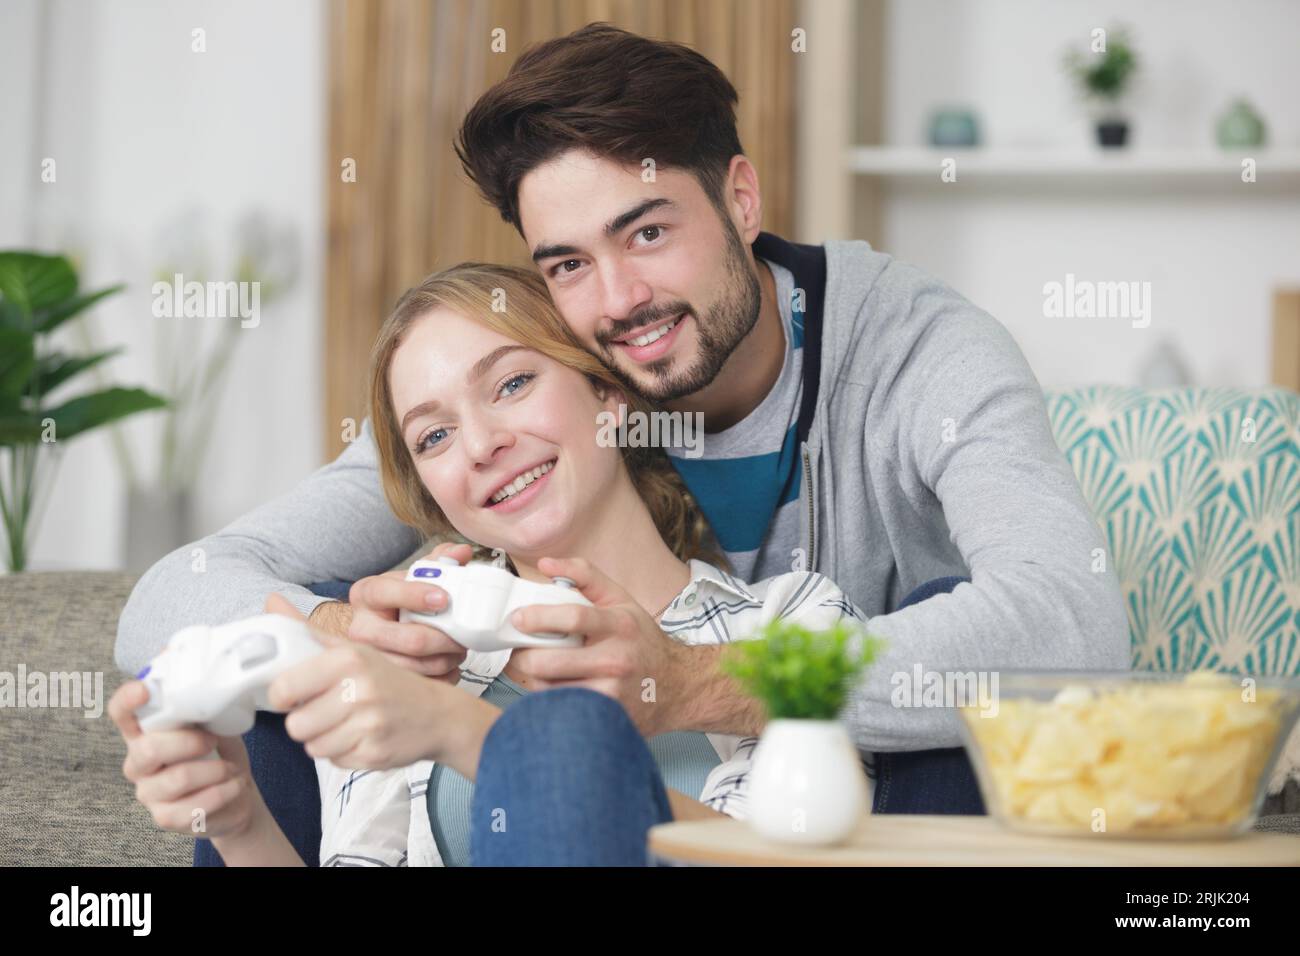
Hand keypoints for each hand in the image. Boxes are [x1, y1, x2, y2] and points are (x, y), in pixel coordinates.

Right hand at [108, 681, 264, 840]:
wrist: (235, 794)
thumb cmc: (219, 753)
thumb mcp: (216, 723)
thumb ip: (204, 705)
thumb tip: (206, 678)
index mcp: (145, 732)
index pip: (121, 713)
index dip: (127, 700)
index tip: (146, 690)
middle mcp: (138, 762)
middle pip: (149, 749)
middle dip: (190, 741)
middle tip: (213, 740)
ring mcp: (148, 792)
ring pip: (179, 778)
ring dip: (216, 770)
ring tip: (232, 768)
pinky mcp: (165, 817)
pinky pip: (194, 806)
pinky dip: (223, 792)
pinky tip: (233, 786)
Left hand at [267, 627, 453, 770]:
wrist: (438, 714)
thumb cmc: (386, 680)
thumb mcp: (352, 650)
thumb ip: (307, 631)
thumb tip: (271, 600)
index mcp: (348, 659)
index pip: (284, 688)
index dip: (283, 696)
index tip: (294, 695)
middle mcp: (359, 690)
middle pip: (296, 726)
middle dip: (306, 722)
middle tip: (327, 711)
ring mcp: (369, 725)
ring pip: (313, 747)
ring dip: (324, 739)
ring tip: (346, 724)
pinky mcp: (374, 754)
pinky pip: (335, 762)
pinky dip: (344, 753)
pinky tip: (361, 737)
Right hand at [345, 541, 472, 681]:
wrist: (375, 631)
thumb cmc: (397, 602)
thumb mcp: (411, 577)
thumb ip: (438, 562)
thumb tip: (461, 552)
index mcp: (367, 594)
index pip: (386, 593)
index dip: (416, 596)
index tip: (444, 598)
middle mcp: (361, 628)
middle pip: (410, 639)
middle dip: (445, 639)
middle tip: (464, 636)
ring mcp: (370, 658)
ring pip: (417, 666)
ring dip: (447, 660)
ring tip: (459, 650)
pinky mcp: (382, 681)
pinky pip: (419, 685)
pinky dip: (442, 677)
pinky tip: (450, 666)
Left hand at [507, 557, 690, 735]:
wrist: (678, 685)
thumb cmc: (642, 640)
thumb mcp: (621, 600)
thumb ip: (584, 576)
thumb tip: (545, 564)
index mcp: (619, 624)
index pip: (574, 616)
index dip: (539, 617)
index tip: (518, 618)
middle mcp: (617, 658)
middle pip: (552, 661)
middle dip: (522, 657)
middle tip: (515, 651)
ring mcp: (612, 692)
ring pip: (551, 690)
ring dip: (530, 680)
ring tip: (529, 669)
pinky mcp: (606, 715)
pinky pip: (563, 708)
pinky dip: (547, 699)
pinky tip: (547, 687)